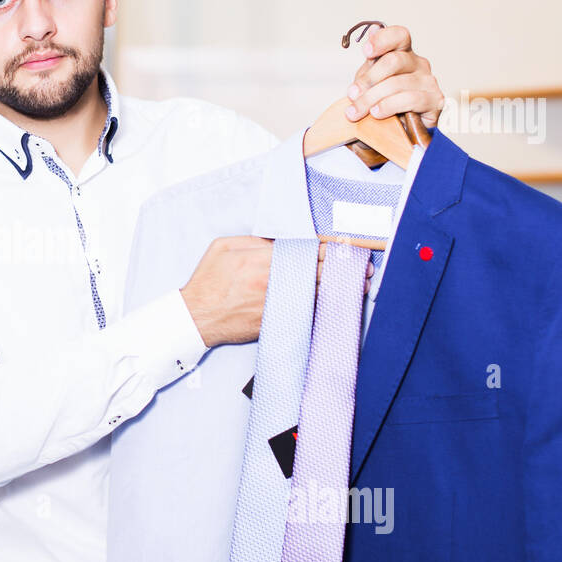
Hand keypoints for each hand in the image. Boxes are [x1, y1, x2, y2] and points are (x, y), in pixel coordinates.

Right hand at [180, 237, 372, 347]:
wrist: (197, 317)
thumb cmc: (207, 281)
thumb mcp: (224, 247)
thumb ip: (254, 240)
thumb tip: (278, 241)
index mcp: (263, 258)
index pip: (306, 250)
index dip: (329, 249)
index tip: (346, 247)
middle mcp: (275, 280)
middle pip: (318, 272)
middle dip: (342, 269)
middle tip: (364, 268)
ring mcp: (277, 303)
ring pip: (316, 294)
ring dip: (339, 289)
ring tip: (359, 285)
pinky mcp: (277, 321)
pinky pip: (305, 313)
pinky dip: (323, 308)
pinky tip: (337, 304)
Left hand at [344, 24, 444, 128]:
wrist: (399, 134)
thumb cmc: (385, 104)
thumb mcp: (370, 85)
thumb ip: (369, 65)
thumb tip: (371, 30)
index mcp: (403, 54)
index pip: (399, 36)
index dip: (382, 39)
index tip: (366, 51)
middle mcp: (418, 64)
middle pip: (393, 61)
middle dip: (368, 80)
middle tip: (352, 95)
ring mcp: (428, 81)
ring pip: (396, 83)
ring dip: (371, 99)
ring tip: (356, 112)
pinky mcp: (435, 101)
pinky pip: (410, 99)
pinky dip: (388, 106)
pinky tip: (377, 113)